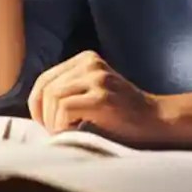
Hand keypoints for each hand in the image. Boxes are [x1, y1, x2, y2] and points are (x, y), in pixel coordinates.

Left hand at [27, 50, 169, 146]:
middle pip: (46, 87)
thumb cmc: (121, 114)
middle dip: (42, 114)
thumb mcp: (93, 91)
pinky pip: (65, 108)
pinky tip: (74, 131)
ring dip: (53, 122)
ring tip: (66, 132)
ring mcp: (98, 79)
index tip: (44, 122)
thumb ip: (69, 90)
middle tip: (53, 131)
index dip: (36, 103)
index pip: (45, 78)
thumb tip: (35, 106)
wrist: (156, 121)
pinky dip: (62, 125)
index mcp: (86, 60)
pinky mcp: (102, 97)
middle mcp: (90, 64)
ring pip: (53, 97)